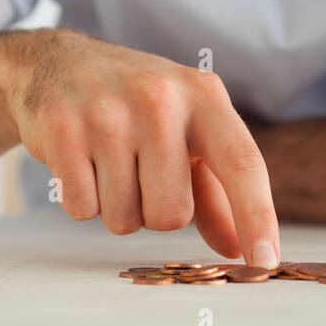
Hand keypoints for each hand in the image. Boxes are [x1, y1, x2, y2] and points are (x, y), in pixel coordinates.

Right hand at [0, 28, 279, 266]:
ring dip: (117, 206)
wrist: (60, 63)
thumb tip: (239, 249)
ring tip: (108, 161)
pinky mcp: (61, 128)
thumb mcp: (187, 132)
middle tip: (141, 172)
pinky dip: (82, 199)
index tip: (264, 262)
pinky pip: (82, 208)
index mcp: (204, 95)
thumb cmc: (138, 106)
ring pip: (125, 218)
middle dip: (156, 211)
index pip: (242, 162)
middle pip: (173, 214)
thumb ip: (216, 193)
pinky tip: (81, 161)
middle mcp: (160, 97)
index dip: (257, 215)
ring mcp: (108, 111)